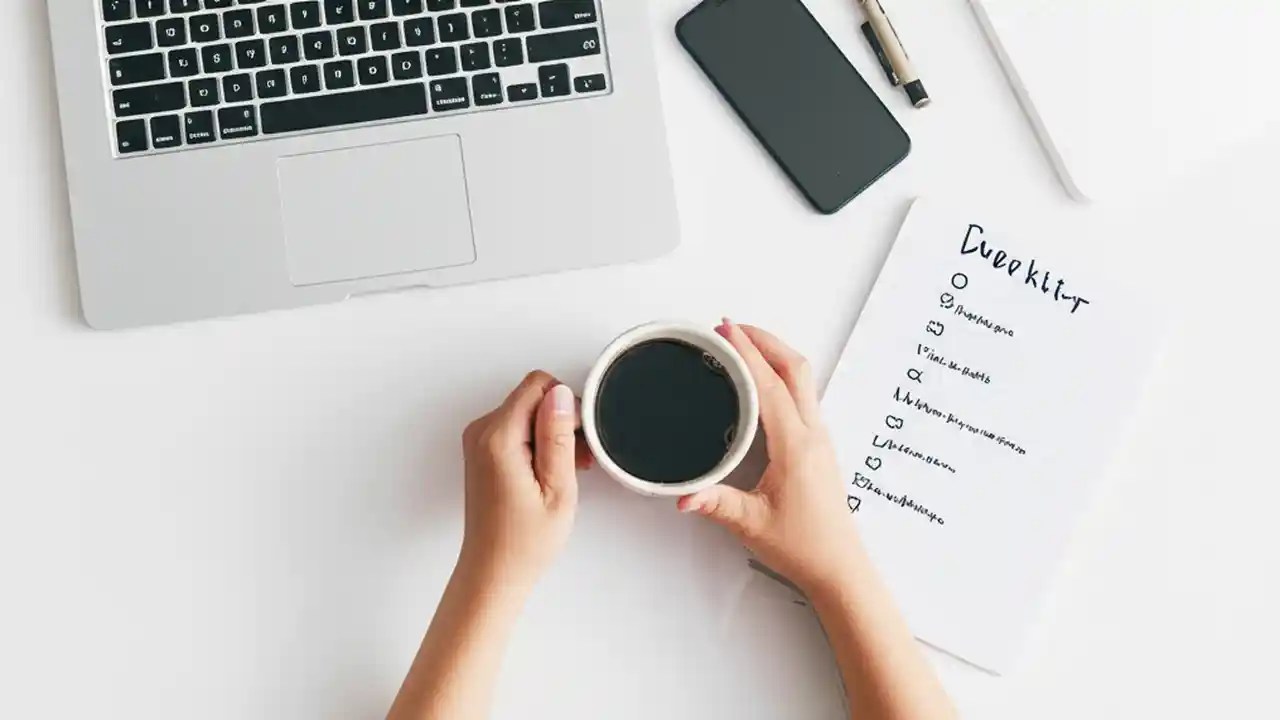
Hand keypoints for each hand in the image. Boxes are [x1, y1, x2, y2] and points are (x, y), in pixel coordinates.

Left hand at [457, 371, 589, 593]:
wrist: (494, 572)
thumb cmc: (524, 542)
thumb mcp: (558, 489)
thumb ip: (557, 436)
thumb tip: (560, 395)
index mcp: (498, 438)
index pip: (538, 385)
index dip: (566, 405)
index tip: (577, 438)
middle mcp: (481, 433)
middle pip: (532, 397)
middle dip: (560, 420)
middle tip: (577, 460)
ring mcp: (478, 442)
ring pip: (526, 412)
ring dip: (551, 434)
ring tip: (567, 471)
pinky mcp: (482, 452)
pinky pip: (516, 428)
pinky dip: (537, 443)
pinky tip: (551, 472)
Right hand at [678, 321, 858, 596]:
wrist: (839, 567)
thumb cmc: (804, 546)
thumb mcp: (750, 524)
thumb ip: (715, 504)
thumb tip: (683, 495)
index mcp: (795, 446)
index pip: (770, 386)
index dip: (747, 353)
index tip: (726, 330)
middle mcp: (811, 435)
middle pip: (794, 368)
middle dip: (764, 340)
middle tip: (732, 327)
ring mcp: (818, 439)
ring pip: (802, 380)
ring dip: (774, 355)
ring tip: (743, 346)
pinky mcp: (818, 447)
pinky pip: (802, 397)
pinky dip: (780, 377)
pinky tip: (761, 384)